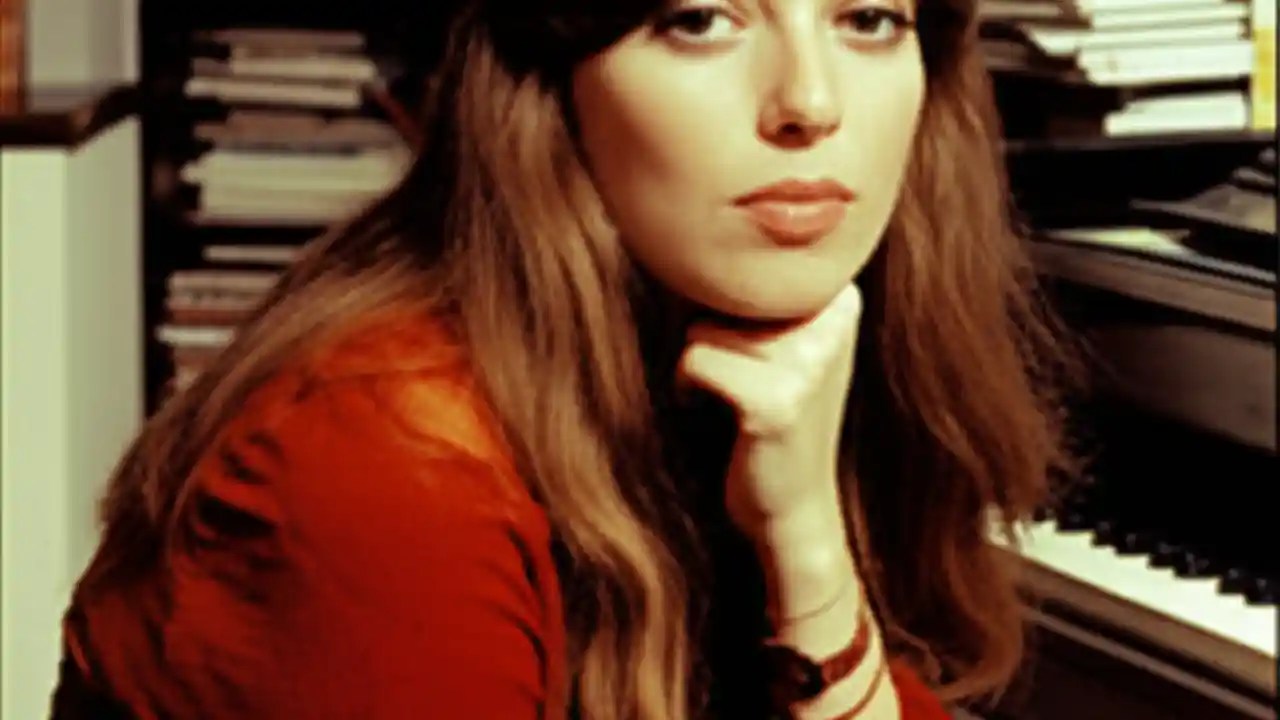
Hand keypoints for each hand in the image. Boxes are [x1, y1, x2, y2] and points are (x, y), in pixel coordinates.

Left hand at [677, 284, 862, 541]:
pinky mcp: (773, 401)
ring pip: (701, 329)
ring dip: (703, 366)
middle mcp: (832, 323)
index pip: (745, 269)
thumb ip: (759, 293)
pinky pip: (692, 362)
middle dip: (716, 338)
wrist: (794, 504)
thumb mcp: (782, 342)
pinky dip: (687, 388)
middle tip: (744, 381)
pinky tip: (719, 413)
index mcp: (839, 297)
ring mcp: (807, 363)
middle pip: (722, 297)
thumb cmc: (770, 413)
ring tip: (736, 398)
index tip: (750, 349)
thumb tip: (688, 237)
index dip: (728, 307)